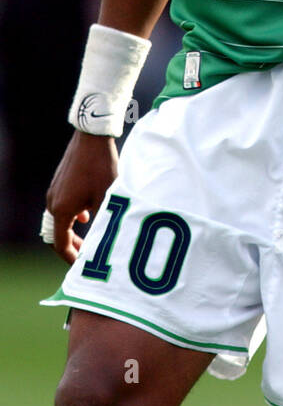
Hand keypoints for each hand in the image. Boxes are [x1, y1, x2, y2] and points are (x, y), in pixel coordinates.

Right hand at [44, 131, 118, 263]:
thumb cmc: (101, 168)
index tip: (81, 267)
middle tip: (86, 255)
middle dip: (72, 246)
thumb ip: (103, 222)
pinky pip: (63, 206)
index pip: (60, 244)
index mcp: (62, 210)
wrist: (92, 138)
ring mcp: (54, 191)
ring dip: (73, 230)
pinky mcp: (59, 182)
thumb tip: (104, 243)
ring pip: (61, 219)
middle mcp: (53, 202)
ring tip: (89, 236)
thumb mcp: (106, 198)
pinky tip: (87, 214)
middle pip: (58, 233)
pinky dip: (73, 215)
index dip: (71, 258)